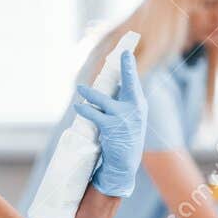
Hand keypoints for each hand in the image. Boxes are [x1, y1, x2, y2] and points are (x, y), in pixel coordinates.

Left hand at [75, 50, 147, 198]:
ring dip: (90, 93)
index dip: (129, 66)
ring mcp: (124, 117)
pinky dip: (85, 110)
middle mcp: (135, 108)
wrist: (124, 164)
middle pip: (129, 83)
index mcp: (138, 105)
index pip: (134, 82)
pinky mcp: (112, 127)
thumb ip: (123, 104)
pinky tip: (78, 106)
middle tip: (122, 54)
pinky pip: (95, 115)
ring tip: (80, 88)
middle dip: (127, 68)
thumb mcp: (130, 119)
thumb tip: (110, 88)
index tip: (126, 53)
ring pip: (104, 100)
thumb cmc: (124, 139)